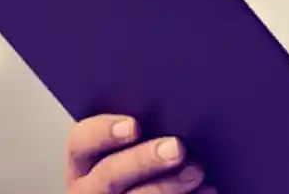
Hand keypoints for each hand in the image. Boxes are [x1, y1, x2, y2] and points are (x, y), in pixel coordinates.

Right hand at [65, 114, 213, 193]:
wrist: (157, 185)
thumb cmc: (155, 162)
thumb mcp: (141, 143)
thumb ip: (151, 126)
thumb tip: (174, 103)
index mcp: (86, 163)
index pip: (81, 142)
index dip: (103, 132)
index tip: (134, 125)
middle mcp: (91, 191)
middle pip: (107, 176)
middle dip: (142, 160)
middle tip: (176, 147)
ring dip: (166, 187)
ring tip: (197, 172)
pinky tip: (207, 191)